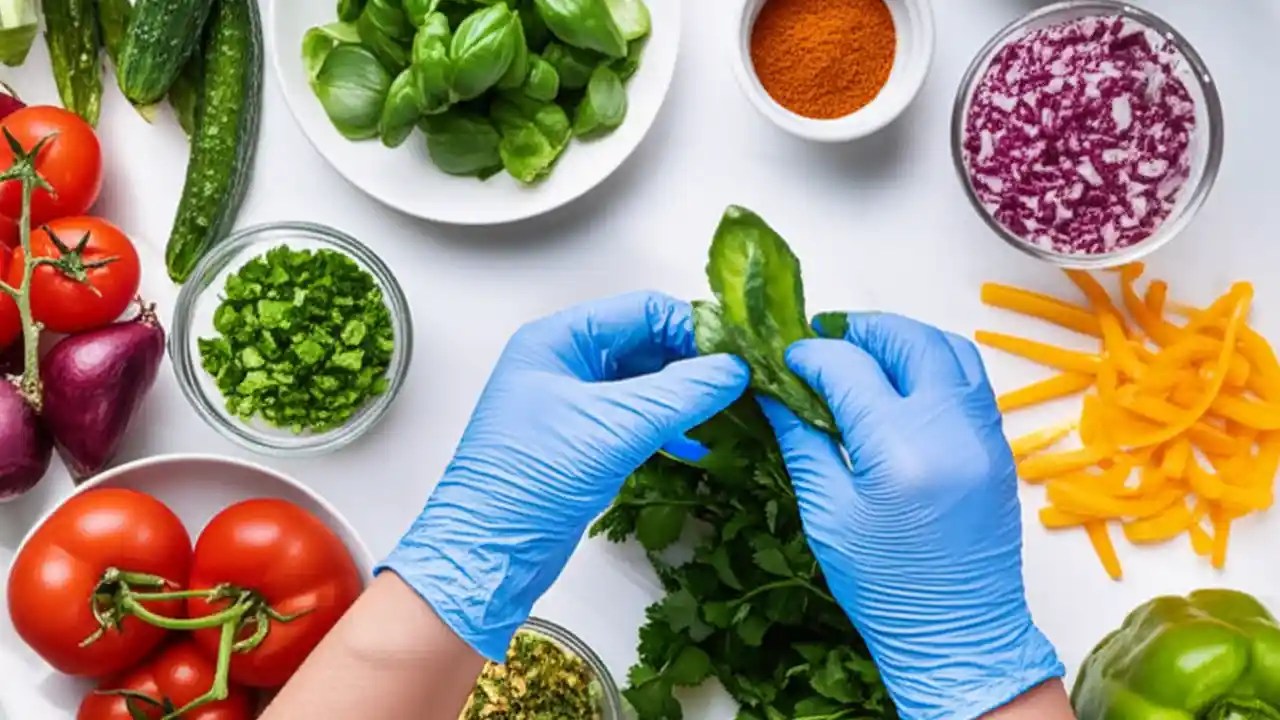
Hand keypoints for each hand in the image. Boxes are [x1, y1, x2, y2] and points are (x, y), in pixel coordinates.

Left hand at [379, 292, 749, 659]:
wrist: (489, 554)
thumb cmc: (524, 484)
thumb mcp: (615, 427)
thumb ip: (681, 393)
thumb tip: (731, 369)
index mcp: (558, 341)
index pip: (643, 311)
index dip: (692, 328)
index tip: (734, 353)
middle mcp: (563, 364)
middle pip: (646, 344)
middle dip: (693, 363)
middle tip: (739, 381)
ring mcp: (572, 404)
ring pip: (644, 383)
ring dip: (683, 396)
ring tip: (726, 411)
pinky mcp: (582, 441)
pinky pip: (636, 418)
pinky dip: (667, 425)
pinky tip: (695, 442)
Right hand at [760, 313, 1062, 719]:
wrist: (959, 635)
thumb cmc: (884, 587)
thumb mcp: (826, 513)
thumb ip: (802, 439)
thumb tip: (776, 389)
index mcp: (900, 450)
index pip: (848, 367)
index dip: (809, 354)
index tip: (784, 359)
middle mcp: (951, 429)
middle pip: (908, 340)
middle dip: (860, 330)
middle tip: (823, 341)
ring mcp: (984, 434)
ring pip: (949, 349)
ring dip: (903, 339)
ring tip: (864, 353)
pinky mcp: (1000, 446)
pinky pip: (970, 379)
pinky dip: (934, 363)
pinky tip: (902, 382)